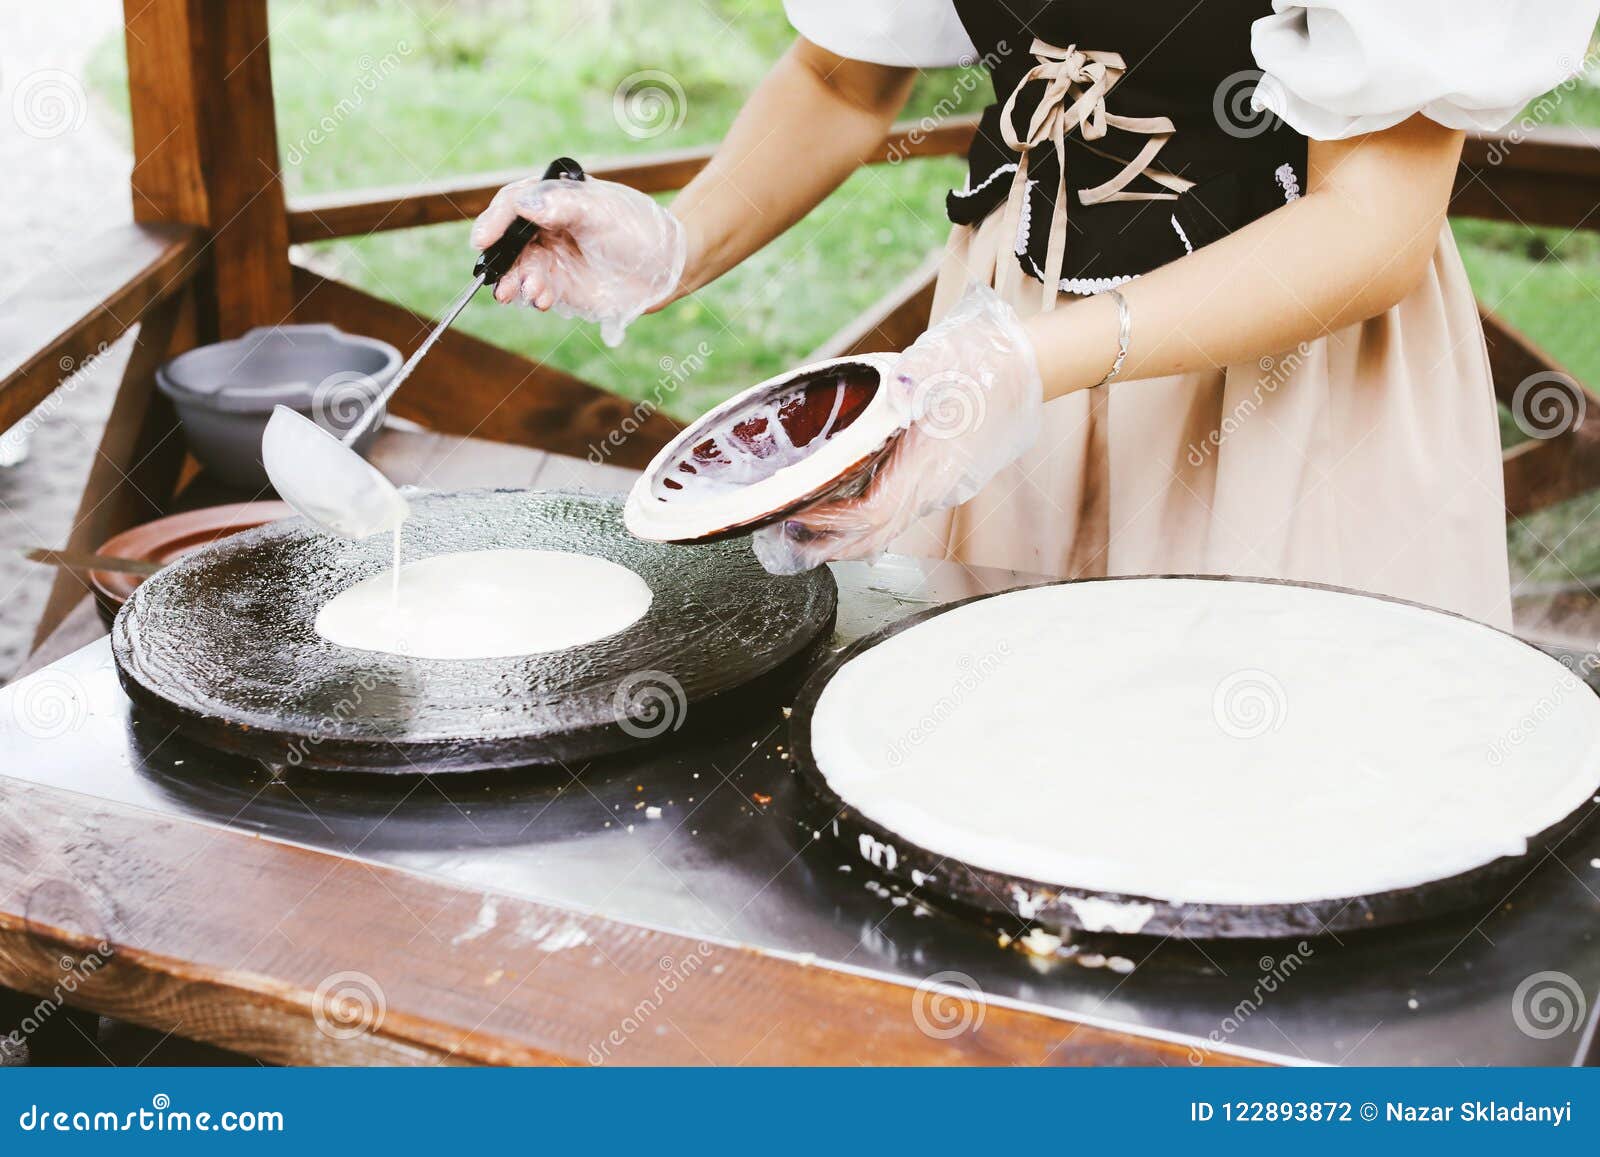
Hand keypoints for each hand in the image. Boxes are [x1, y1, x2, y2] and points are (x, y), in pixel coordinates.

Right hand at [470, 174, 686, 346]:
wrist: (665, 266)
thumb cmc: (637, 228)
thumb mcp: (602, 210)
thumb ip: (563, 205)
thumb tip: (525, 204)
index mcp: (552, 200)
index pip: (513, 205)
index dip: (495, 221)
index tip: (483, 238)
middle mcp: (545, 228)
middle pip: (508, 242)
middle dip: (499, 260)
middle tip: (496, 277)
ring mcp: (551, 259)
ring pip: (518, 270)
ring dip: (515, 282)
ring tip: (525, 291)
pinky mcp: (560, 287)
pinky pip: (536, 292)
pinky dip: (533, 296)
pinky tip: (541, 299)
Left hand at [752, 282, 1042, 573]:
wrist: (1024, 370)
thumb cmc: (984, 361)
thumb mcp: (948, 355)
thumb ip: (922, 369)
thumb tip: (903, 384)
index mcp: (932, 461)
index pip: (876, 510)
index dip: (832, 519)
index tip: (796, 510)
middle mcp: (934, 484)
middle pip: (875, 535)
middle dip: (829, 543)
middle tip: (785, 533)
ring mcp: (936, 486)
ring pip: (884, 529)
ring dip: (843, 536)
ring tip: (800, 526)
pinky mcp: (934, 481)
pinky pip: (892, 512)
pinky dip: (860, 519)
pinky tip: (836, 504)